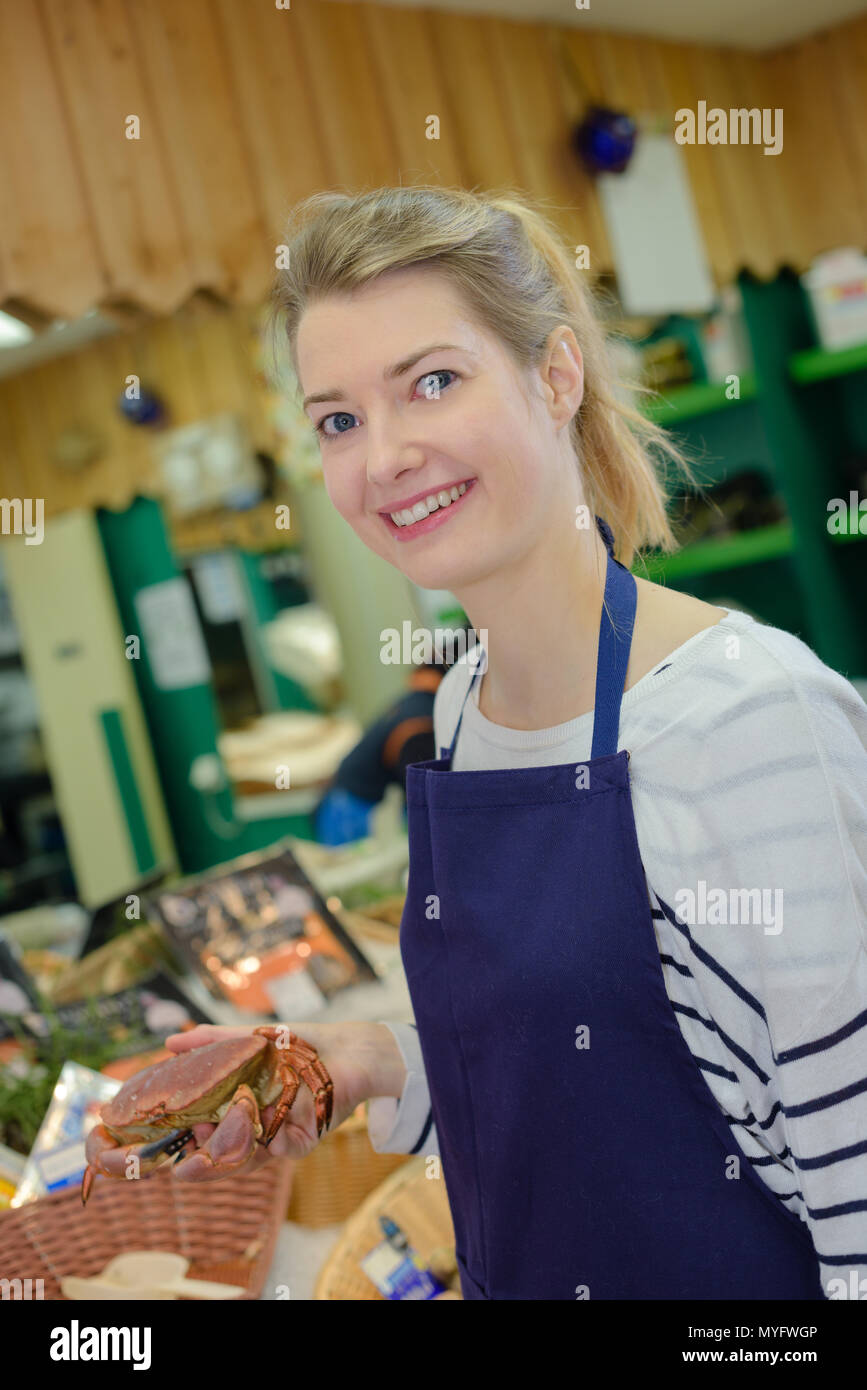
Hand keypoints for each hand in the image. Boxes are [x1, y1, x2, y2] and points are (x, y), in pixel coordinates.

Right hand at [162, 1021, 403, 1182]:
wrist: (346, 1047)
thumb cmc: (298, 1045)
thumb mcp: (250, 1041)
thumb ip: (213, 1042)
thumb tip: (170, 1042)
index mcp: (240, 1108)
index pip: (209, 1129)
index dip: (190, 1136)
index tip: (171, 1135)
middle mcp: (256, 1126)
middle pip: (224, 1150)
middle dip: (205, 1154)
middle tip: (190, 1146)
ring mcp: (279, 1136)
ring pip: (250, 1157)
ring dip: (233, 1153)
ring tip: (217, 1141)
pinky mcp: (305, 1139)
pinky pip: (286, 1149)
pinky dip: (278, 1143)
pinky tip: (270, 1134)